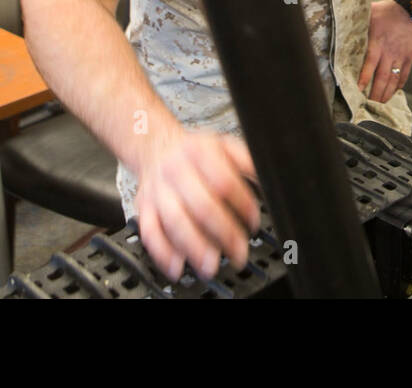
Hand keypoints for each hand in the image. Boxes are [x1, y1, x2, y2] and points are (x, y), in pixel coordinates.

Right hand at [133, 129, 260, 282]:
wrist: (156, 146)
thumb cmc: (194, 152)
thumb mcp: (223, 145)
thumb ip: (246, 160)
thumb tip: (267, 178)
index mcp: (200, 152)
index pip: (224, 181)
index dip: (243, 204)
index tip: (254, 222)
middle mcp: (176, 170)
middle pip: (201, 205)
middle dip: (224, 232)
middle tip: (238, 251)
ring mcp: (158, 190)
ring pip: (175, 221)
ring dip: (194, 247)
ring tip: (210, 265)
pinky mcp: (143, 207)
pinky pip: (150, 232)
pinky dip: (163, 252)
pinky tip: (177, 266)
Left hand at [358, 0, 411, 102]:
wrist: (411, 8)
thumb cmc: (387, 10)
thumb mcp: (368, 13)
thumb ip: (357, 23)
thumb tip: (339, 21)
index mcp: (377, 42)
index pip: (369, 64)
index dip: (364, 78)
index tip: (359, 90)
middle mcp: (389, 52)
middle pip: (382, 77)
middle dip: (376, 93)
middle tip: (370, 104)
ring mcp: (400, 55)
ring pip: (393, 79)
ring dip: (387, 92)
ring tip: (381, 102)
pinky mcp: (410, 55)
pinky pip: (404, 74)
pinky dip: (399, 84)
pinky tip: (395, 91)